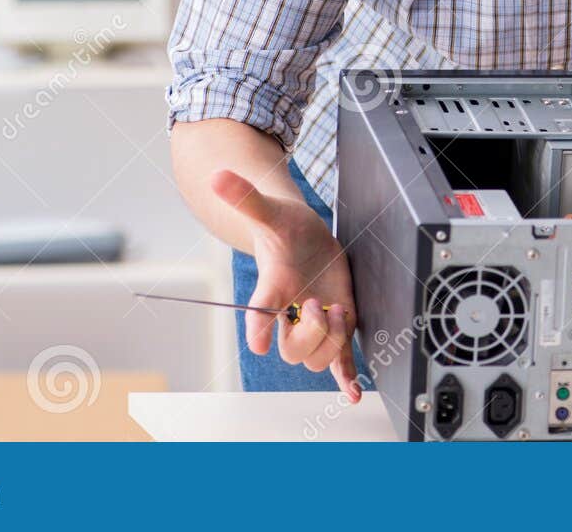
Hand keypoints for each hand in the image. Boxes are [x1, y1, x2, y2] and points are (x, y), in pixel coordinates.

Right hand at [210, 169, 361, 400]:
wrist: (301, 237)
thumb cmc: (283, 227)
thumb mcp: (270, 211)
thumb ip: (245, 197)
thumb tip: (218, 176)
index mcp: (272, 287)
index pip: (260, 312)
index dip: (258, 327)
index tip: (258, 342)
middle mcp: (289, 313)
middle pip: (292, 348)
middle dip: (310, 333)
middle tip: (319, 305)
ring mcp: (313, 321)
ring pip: (317, 357)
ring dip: (332, 341)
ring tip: (336, 311)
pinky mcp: (336, 323)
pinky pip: (338, 359)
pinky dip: (345, 378)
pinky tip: (353, 394)